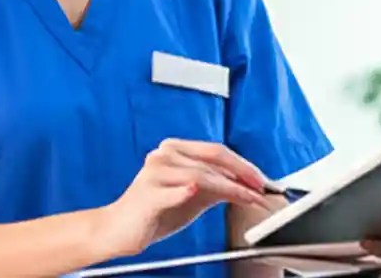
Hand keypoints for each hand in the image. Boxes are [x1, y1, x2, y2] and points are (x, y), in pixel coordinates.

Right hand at [98, 139, 274, 258]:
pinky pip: (175, 191)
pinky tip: (198, 192)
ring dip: (229, 188)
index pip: (216, 151)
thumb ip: (218, 186)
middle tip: (260, 188)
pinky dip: (190, 192)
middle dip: (241, 173)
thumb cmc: (155, 211)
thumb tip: (248, 184)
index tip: (261, 179)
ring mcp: (154, 173)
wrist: (119, 230)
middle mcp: (163, 155)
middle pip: (211, 158)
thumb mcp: (193, 196)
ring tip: (246, 198)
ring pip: (200, 175)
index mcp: (174, 150)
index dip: (242, 164)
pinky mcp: (148, 194)